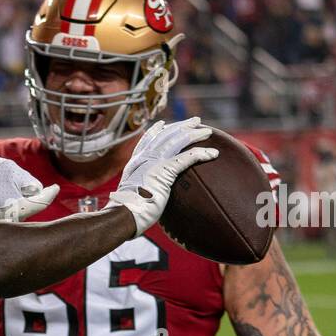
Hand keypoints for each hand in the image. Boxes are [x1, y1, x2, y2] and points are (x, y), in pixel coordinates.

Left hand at [0, 156, 59, 225]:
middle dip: (18, 195)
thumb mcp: (17, 211)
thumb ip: (40, 201)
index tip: (13, 207)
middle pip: (24, 183)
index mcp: (12, 169)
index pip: (35, 188)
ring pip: (13, 181)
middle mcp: (3, 162)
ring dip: (8, 191)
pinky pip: (2, 177)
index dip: (28, 202)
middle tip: (2, 206)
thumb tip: (56, 188)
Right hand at [104, 117, 216, 235]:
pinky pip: (186, 158)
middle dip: (181, 126)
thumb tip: (141, 201)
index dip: (155, 131)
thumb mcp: (130, 197)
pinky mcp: (164, 170)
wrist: (122, 214)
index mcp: (134, 164)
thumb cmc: (126, 213)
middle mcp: (143, 159)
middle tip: (195, 121)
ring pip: (177, 141)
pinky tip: (213, 153)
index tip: (162, 124)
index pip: (146, 142)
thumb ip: (137, 192)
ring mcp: (153, 163)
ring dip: (194, 135)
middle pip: (165, 135)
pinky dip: (201, 154)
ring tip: (207, 132)